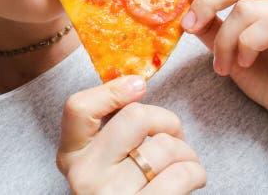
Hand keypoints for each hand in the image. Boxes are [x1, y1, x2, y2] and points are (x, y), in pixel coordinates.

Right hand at [57, 76, 205, 194]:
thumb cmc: (124, 194)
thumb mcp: (102, 166)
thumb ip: (110, 133)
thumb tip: (135, 84)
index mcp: (71, 158)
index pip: (78, 109)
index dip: (112, 89)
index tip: (138, 85)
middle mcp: (85, 177)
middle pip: (133, 119)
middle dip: (166, 120)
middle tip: (174, 134)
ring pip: (164, 146)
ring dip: (187, 151)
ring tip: (186, 163)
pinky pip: (181, 174)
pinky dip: (196, 171)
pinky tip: (193, 178)